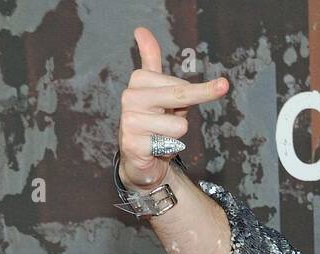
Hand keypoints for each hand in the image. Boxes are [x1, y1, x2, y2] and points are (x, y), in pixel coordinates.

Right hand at [118, 27, 229, 189]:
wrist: (140, 157)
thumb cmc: (153, 121)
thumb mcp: (155, 89)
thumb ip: (151, 60)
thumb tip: (141, 30)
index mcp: (138, 81)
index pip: (182, 85)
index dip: (189, 98)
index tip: (173, 105)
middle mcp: (130, 97)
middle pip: (181, 96)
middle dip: (189, 108)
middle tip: (176, 117)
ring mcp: (130, 121)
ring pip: (180, 126)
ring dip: (176, 135)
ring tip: (160, 135)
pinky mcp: (133, 144)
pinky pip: (170, 145)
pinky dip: (169, 149)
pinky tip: (154, 148)